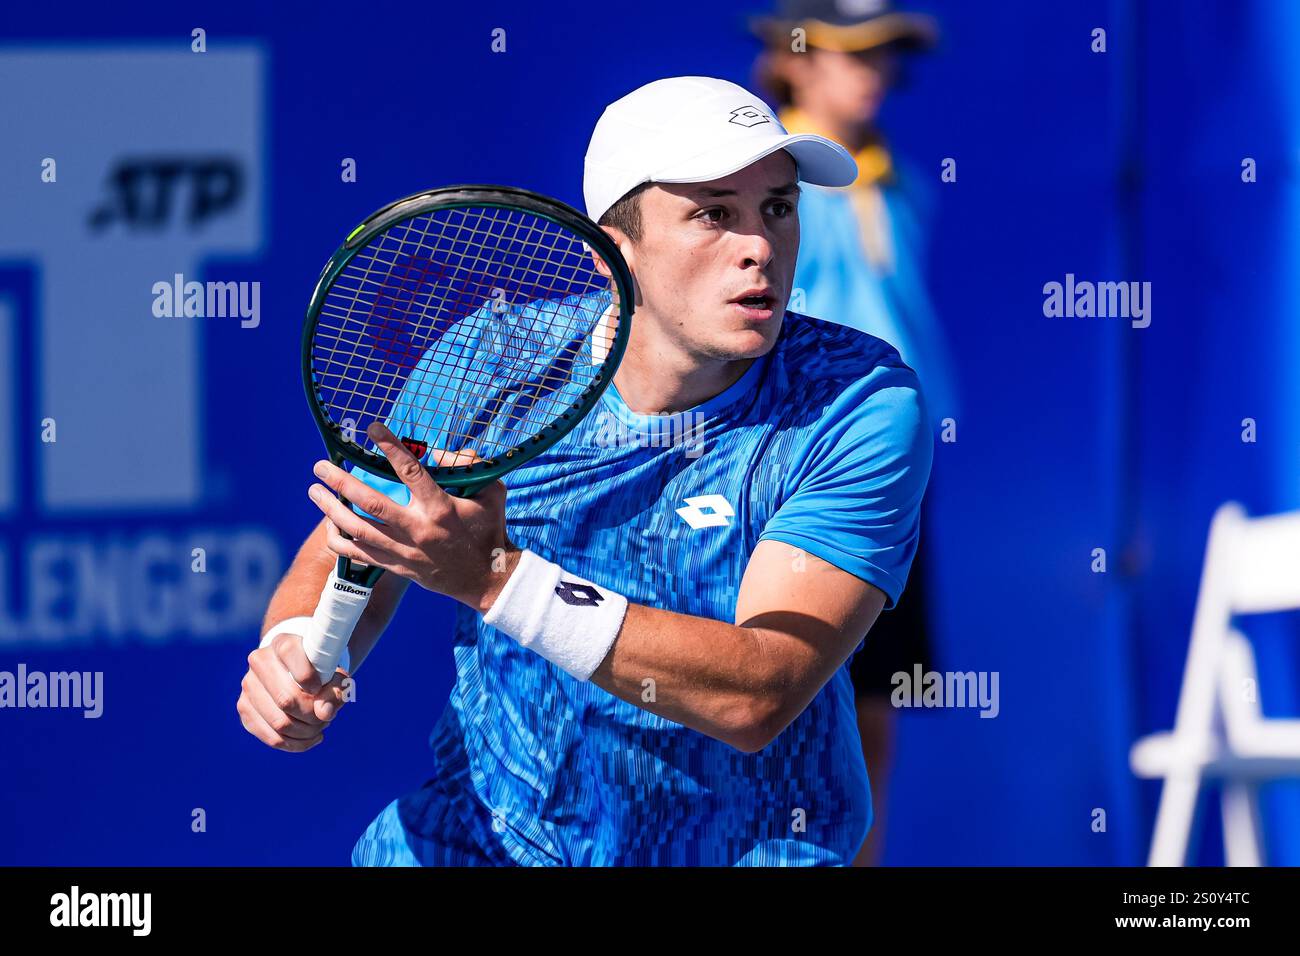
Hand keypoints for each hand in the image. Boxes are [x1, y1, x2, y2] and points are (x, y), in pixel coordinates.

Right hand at [237, 630, 348, 751]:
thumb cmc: (321, 672)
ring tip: (320, 726)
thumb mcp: (335, 675)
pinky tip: (311, 739)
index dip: (309, 677)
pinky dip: (296, 744)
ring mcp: (248, 685)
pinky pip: (271, 737)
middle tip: (327, 717)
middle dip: (313, 715)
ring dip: (306, 731)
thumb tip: (324, 713)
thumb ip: (335, 690)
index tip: (320, 688)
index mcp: (283, 643)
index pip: (290, 655)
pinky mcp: (245, 708)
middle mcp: (259, 661)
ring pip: (279, 722)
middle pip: (286, 699)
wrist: (296, 672)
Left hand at [306, 422, 519, 610]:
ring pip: (359, 529)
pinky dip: (341, 541)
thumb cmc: (489, 529)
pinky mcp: (397, 567)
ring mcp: (405, 551)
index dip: (391, 448)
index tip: (372, 428)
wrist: (487, 577)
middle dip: (341, 482)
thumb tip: (438, 453)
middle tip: (320, 466)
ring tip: (314, 491)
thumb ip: (469, 467)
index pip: (411, 471)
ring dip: (332, 509)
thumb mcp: (492, 492)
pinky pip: (360, 555)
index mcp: (441, 507)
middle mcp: (419, 529)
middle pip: (372, 503)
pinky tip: (329, 525)